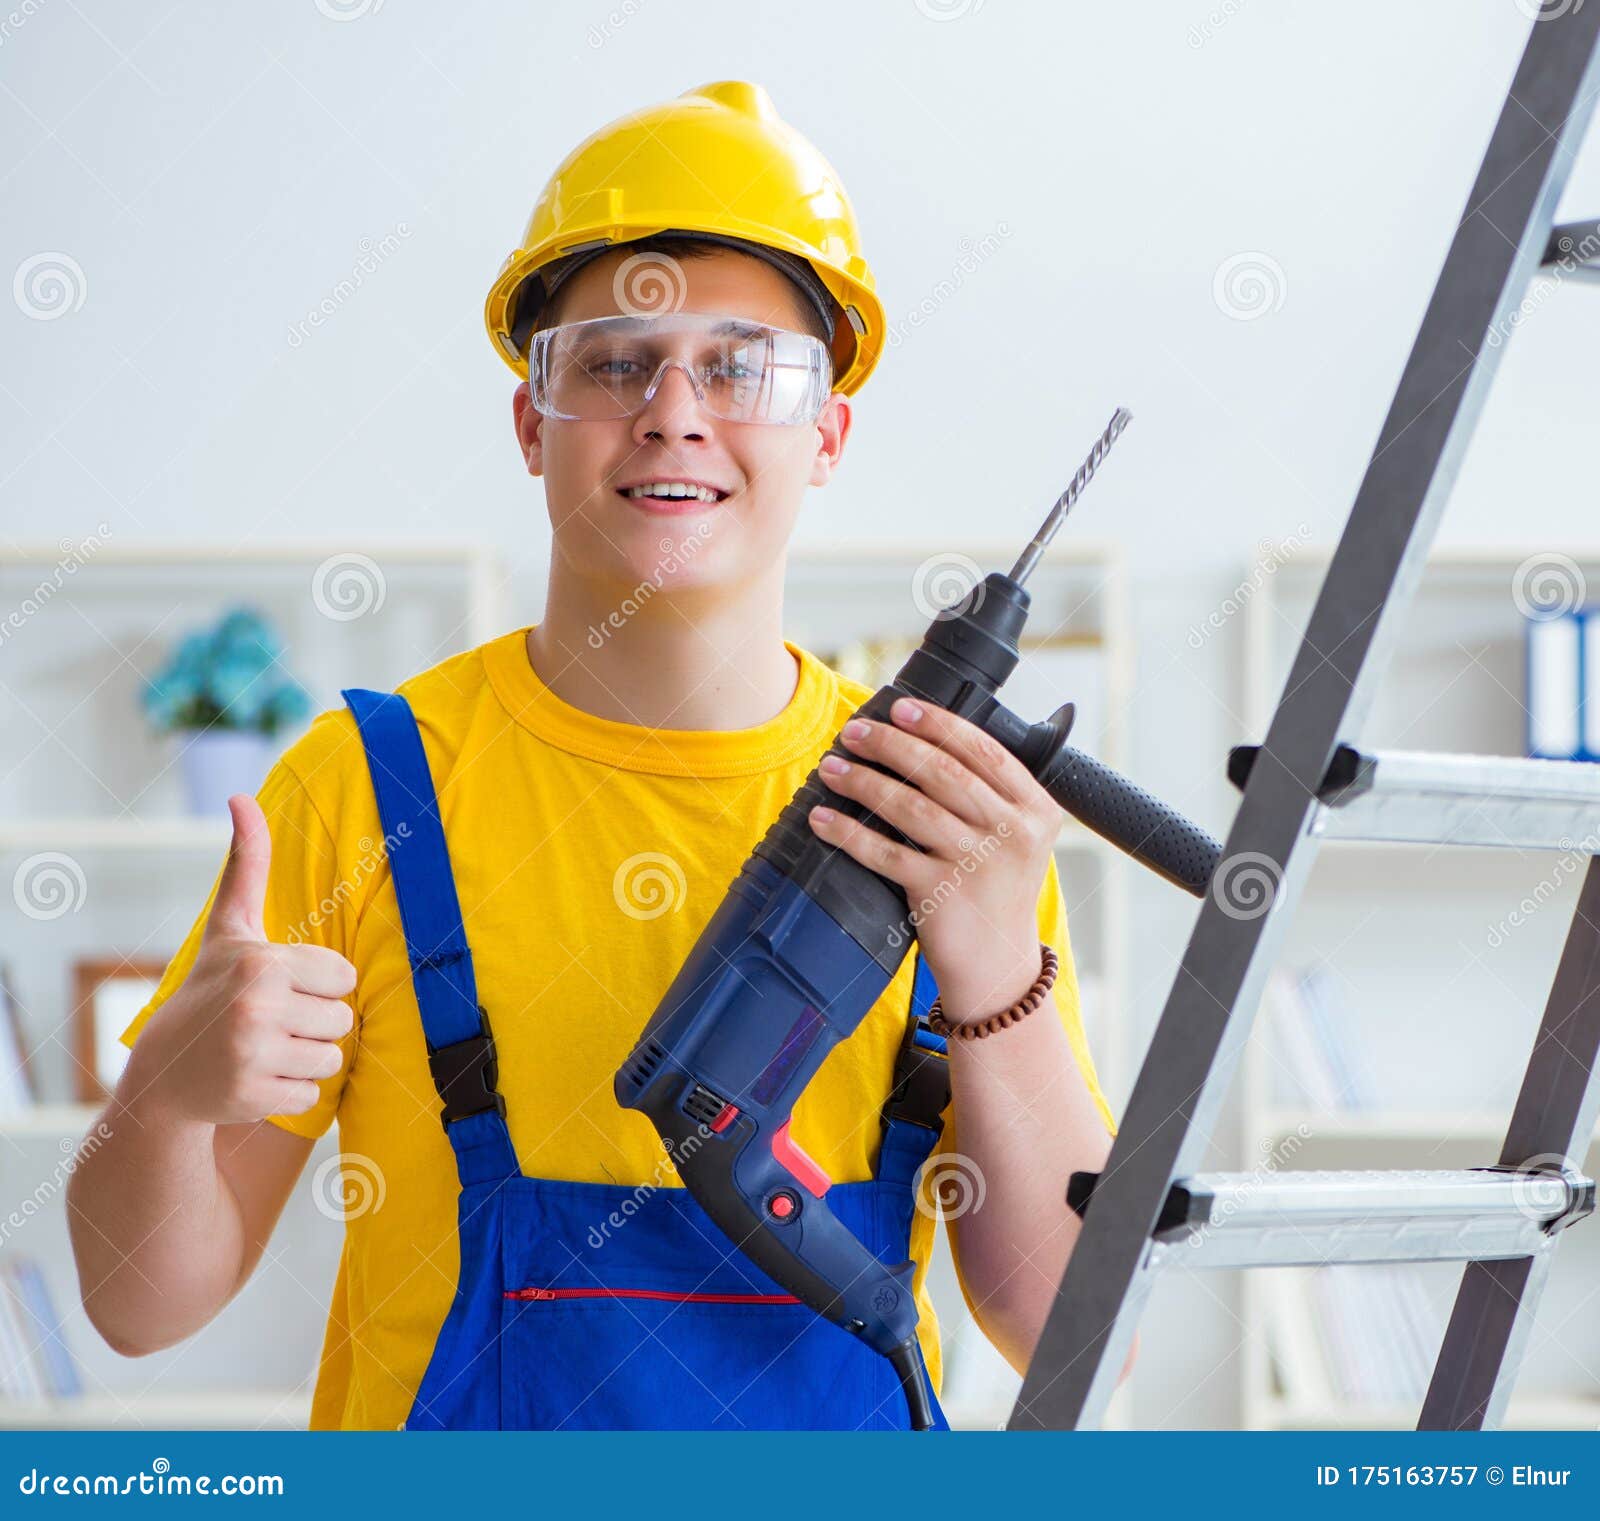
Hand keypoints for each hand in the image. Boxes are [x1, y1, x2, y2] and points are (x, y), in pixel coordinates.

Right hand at [127, 794, 356, 1124]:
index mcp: (262, 963)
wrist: (162, 1074)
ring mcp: (254, 1056)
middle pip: (343, 1018)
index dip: (317, 984)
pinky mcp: (254, 1098)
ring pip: (333, 1057)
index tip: (279, 987)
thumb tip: (240, 796)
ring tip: (265, 1048)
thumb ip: (246, 864)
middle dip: (314, 1022)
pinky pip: (313, 1094)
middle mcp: (257, 1008)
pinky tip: (256, 1078)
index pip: (344, 977)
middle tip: (271, 1022)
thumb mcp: (230, 928)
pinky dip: (290, 1090)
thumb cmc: (208, 990)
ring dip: (306, 1057)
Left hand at [806, 696, 1059, 1023]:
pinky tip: (824, 818)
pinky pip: (885, 853)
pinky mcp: (941, 894)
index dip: (937, 723)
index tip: (899, 708)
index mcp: (1034, 809)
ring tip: (831, 768)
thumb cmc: (998, 891)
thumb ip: (990, 793)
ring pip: (910, 807)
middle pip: (942, 772)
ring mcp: (976, 863)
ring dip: (863, 782)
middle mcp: (1011, 832)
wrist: (998, 964)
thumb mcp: (1017, 837)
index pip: (983, 750)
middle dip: (891, 745)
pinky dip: (849, 832)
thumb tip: (924, 739)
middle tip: (854, 732)